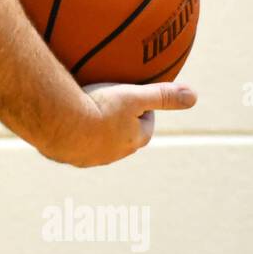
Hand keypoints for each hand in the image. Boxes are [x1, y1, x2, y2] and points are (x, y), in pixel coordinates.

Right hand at [47, 82, 198, 168]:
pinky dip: (72, 132)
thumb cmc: (99, 108)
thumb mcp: (134, 95)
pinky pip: (72, 143)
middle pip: (123, 136)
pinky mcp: (66, 156)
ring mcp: (89, 158)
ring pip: (97, 142)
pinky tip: (64, 118)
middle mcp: (114, 153)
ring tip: (85, 109)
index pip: (147, 125)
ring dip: (95, 129)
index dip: (144, 110)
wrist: (58, 123)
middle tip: (111, 101)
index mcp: (135, 139)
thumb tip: (193, 96)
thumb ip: (162, 96)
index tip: (137, 97)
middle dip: (121, 122)